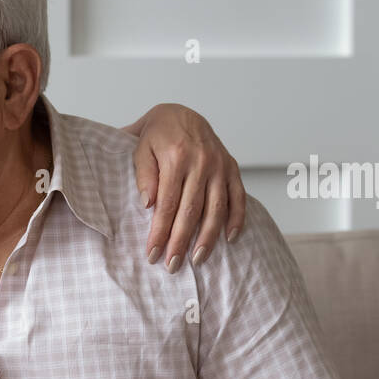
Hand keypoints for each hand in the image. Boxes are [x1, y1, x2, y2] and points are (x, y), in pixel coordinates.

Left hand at [128, 103, 245, 270]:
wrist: (181, 113)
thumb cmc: (156, 135)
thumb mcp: (140, 148)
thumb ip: (144, 175)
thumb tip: (148, 204)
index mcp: (176, 157)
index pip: (167, 204)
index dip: (160, 232)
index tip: (152, 254)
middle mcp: (201, 162)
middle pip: (191, 211)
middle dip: (181, 241)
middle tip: (172, 265)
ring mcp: (220, 165)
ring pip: (216, 208)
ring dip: (208, 237)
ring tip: (197, 259)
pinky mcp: (232, 168)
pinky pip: (238, 196)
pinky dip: (236, 219)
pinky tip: (230, 239)